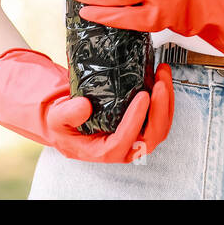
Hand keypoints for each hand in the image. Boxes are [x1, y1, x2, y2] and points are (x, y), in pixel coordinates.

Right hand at [0, 47, 173, 162]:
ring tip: (163, 73)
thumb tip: (85, 106)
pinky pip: (160, 114)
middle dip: (160, 108)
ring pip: (161, 125)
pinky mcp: (142, 123)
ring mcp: (136, 136)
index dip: (135, 120)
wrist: (69, 119)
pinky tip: (161, 75)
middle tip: (160, 83)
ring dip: (167, 99)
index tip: (142, 96)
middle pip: (151, 136)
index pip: (123, 141)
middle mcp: (124, 147)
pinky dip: (165, 95)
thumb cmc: (64, 123)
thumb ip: (67, 114)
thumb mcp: (56, 118)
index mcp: (103, 151)